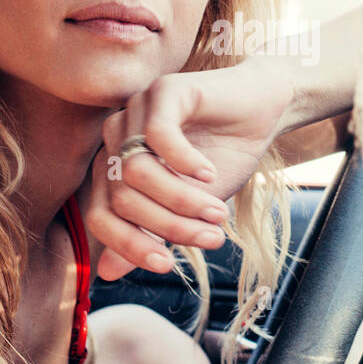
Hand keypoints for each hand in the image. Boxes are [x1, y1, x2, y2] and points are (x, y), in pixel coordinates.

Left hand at [84, 56, 293, 280]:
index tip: (167, 266)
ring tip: (218, 213)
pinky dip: (186, 164)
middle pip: (121, 197)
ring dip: (181, 200)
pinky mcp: (163, 90)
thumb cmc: (224, 156)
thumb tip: (106, 273)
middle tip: (211, 238)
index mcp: (114, 165)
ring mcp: (136, 110)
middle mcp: (116, 138)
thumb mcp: (188, 207)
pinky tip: (211, 174)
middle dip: (168, 226)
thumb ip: (150, 232)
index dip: (128, 246)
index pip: (100, 215)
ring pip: (137, 172)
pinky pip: (158, 136)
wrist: (263, 111)